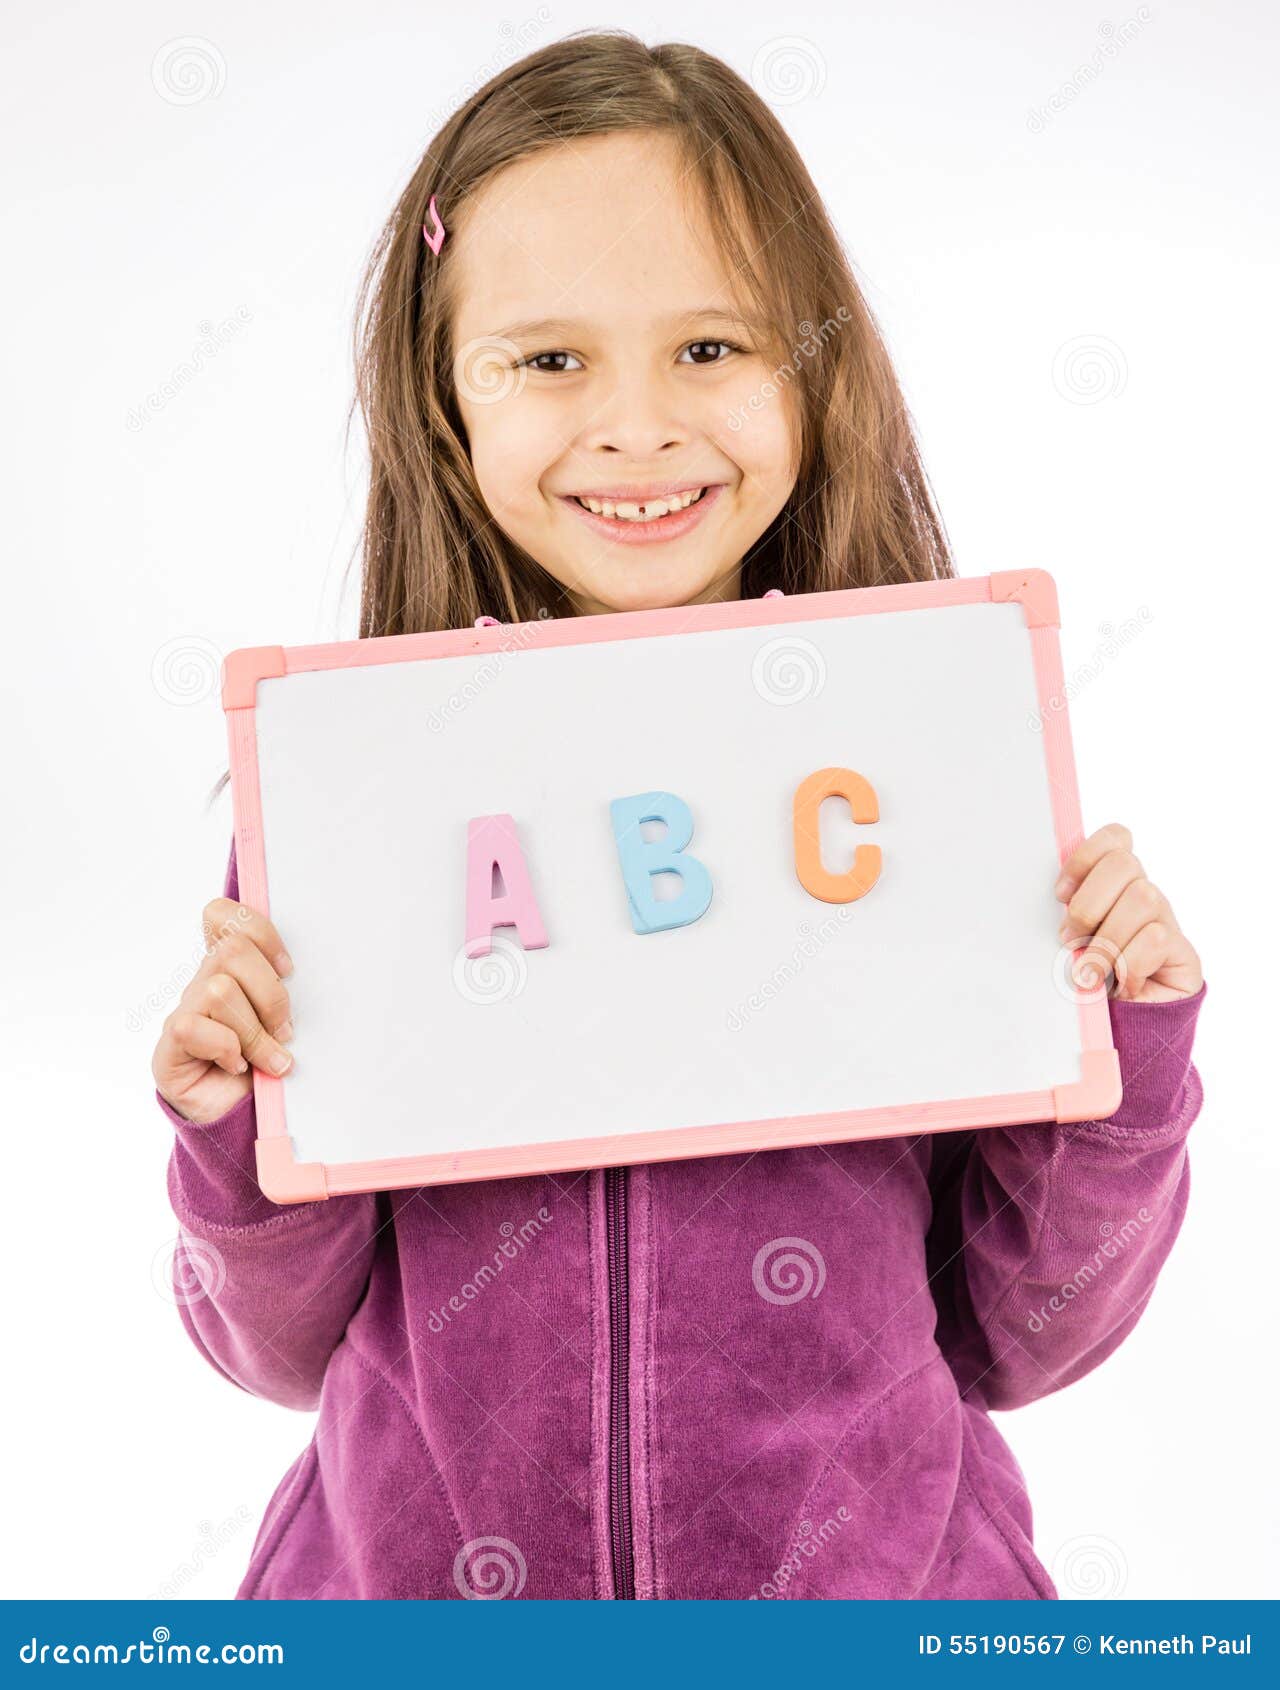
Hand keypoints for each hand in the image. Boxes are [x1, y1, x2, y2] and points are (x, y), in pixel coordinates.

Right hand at [152, 898, 295, 1123]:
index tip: (288, 970)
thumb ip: (282, 992)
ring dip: (254, 1032)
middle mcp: (203, 983)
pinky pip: (194, 1026)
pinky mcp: (170, 1044)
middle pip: (232, 949)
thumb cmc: (267, 1064)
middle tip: (284, 1030)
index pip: (224, 915)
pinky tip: (236, 1066)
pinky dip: (226, 1048)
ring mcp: (184, 1012)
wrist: (242, 1117)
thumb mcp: (282, 1021)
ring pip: (220, 990)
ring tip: (268, 1059)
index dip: (259, 931)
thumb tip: (296, 975)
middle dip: (270, 994)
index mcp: (230, 969)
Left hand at [1054, 823, 1202, 1003]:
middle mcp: (1144, 898)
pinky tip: (1122, 986)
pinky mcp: (1185, 954)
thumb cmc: (1091, 985)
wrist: (1126, 1033)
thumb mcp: (1072, 945)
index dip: (1085, 857)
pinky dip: (1129, 965)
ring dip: (1107, 939)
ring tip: (1090, 972)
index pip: (1115, 840)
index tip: (1060, 894)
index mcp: (1114, 888)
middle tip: (1070, 939)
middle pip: (1125, 863)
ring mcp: (1167, 923)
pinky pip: (1156, 939)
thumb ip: (1071, 918)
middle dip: (1089, 903)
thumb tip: (1058, 900)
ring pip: (1144, 898)